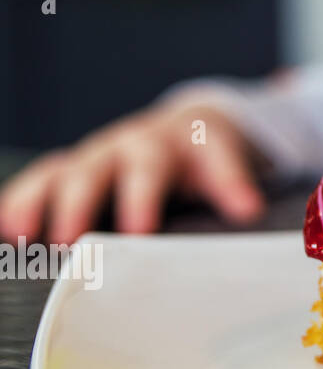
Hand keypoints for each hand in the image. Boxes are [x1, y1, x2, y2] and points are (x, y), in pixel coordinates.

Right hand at [0, 98, 263, 244]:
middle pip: (134, 165)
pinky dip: (24, 202)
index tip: (218, 216)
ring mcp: (103, 153)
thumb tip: (252, 216)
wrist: (184, 129)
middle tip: (105, 237)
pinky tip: (10, 231)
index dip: (219, 183)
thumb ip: (235, 191)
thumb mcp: (228, 172)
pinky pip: (42, 180)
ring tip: (42, 240)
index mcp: (195, 143)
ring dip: (56, 204)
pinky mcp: (72, 166)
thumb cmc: (204, 162)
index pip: (212, 158)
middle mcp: (144, 142)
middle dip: (121, 199)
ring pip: (76, 170)